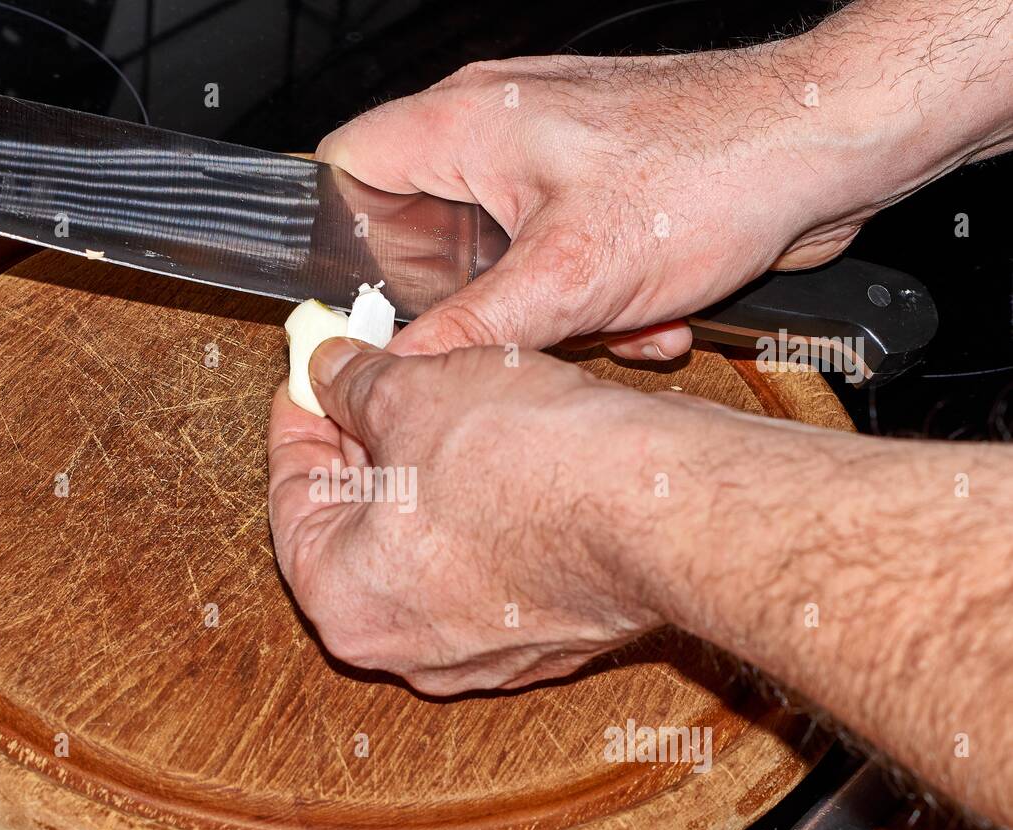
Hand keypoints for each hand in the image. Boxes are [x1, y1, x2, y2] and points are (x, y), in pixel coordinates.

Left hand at [267, 337, 662, 694]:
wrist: (663, 510)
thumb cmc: (532, 468)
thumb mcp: (415, 392)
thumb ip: (356, 385)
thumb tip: (333, 370)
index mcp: (344, 599)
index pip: (291, 495)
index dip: (300, 416)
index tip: (312, 377)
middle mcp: (404, 645)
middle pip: (358, 525)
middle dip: (364, 442)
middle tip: (374, 379)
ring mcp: (479, 650)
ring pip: (426, 544)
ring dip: (425, 471)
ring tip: (442, 400)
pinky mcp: (541, 636)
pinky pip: (488, 563)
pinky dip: (481, 508)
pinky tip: (499, 449)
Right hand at [314, 35, 949, 360]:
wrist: (826, 154)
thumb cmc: (712, 169)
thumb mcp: (569, 277)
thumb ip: (467, 330)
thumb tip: (396, 370)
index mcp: (465, 125)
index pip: (347, 168)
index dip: (337, 241)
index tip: (354, 308)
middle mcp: (499, 136)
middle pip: (427, 236)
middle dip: (470, 304)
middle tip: (503, 335)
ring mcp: (549, 168)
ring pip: (500, 265)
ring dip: (549, 316)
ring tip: (607, 325)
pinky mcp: (596, 199)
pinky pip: (558, 267)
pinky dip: (595, 306)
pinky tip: (650, 319)